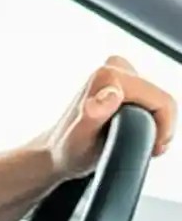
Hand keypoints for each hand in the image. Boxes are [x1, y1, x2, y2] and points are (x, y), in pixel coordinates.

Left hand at [35, 56, 175, 180]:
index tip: (152, 147)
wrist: (57, 152)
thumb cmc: (67, 148)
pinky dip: (149, 118)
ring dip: (154, 124)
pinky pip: (150, 100)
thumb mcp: (80, 136)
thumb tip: (112, 94)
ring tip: (133, 140)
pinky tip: (133, 131)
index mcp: (107, 76)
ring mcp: (117, 72)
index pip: (160, 100)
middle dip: (159, 126)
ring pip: (157, 101)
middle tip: (144, 147)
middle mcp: (112, 68)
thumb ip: (93, 114)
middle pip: (160, 99)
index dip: (163, 128)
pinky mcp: (120, 80)